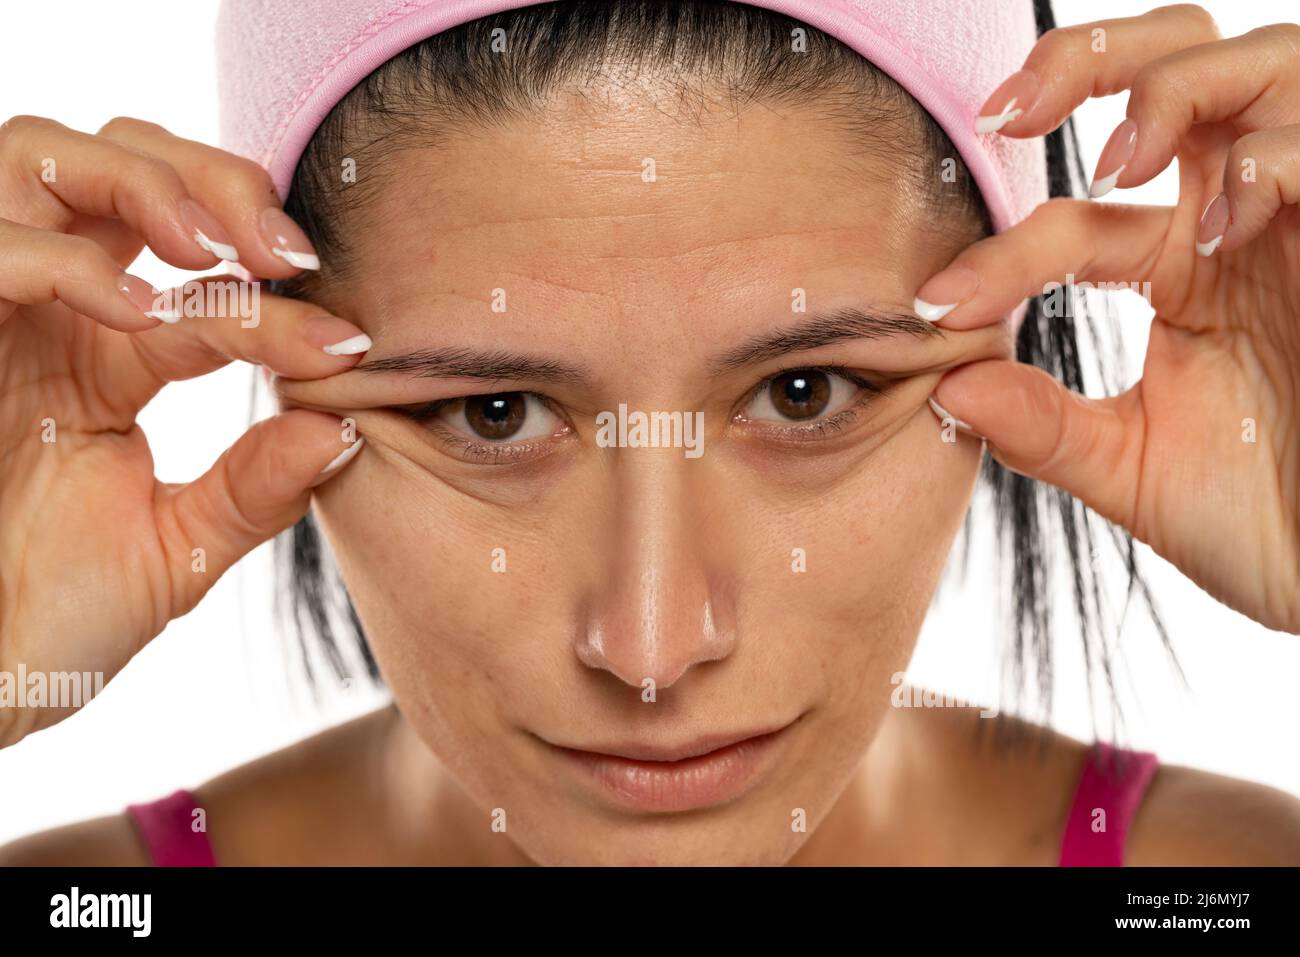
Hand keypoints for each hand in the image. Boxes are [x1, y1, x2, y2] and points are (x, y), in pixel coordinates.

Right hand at [0, 116, 367, 747]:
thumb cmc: (43, 617)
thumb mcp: (174, 551)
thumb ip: (256, 488)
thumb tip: (347, 427)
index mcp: (110, 354)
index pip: (210, 289)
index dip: (284, 301)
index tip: (348, 346)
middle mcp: (51, 313)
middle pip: (122, 162)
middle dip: (215, 181)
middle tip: (285, 252)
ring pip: (40, 158)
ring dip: (141, 182)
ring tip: (213, 253)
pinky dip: (65, 261)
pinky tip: (137, 316)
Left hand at [915, 5, 1299, 632]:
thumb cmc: (1268, 519)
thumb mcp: (1132, 471)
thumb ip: (1043, 427)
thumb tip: (947, 385)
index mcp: (1179, 269)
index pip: (1072, 222)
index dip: (997, 253)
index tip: (935, 307)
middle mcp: (1239, 225)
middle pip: (1178, 64)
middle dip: (1087, 58)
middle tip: (1008, 112)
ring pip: (1260, 64)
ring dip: (1174, 86)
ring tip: (1117, 161)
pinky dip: (1269, 160)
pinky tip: (1221, 226)